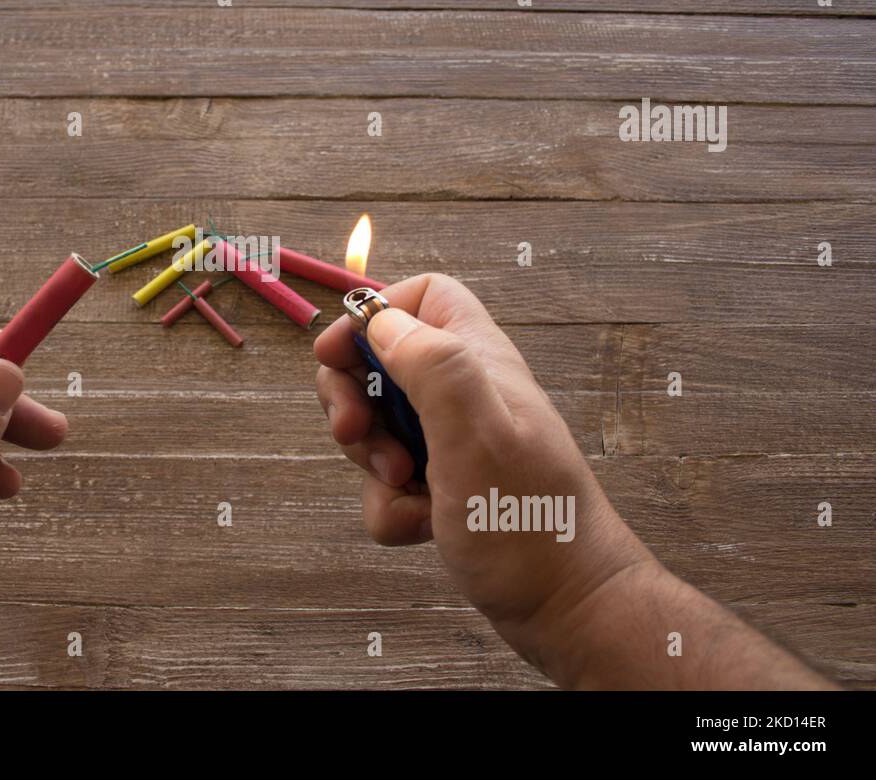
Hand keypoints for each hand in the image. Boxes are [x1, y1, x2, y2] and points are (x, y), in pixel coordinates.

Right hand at [314, 274, 652, 655]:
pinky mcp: (449, 489)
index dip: (373, 315)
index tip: (338, 357)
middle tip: (355, 433)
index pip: (423, 296)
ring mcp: (456, 444)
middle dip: (353, 398)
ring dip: (371, 460)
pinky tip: (423, 527)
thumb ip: (433, 365)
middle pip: (381, 363)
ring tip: (407, 488)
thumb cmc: (530, 525)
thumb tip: (380, 319)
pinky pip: (393, 485)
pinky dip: (393, 507)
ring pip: (379, 428)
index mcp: (478, 364)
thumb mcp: (476, 434)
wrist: (568, 611)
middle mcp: (468, 395)